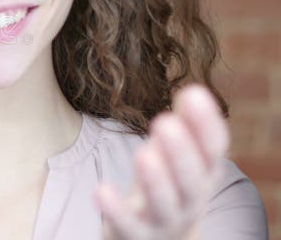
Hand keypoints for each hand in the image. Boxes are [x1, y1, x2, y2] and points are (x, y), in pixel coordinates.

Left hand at [94, 84, 229, 239]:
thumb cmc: (167, 187)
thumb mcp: (177, 157)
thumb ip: (184, 126)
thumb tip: (192, 89)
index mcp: (203, 175)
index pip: (213, 150)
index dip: (206, 124)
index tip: (193, 93)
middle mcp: (190, 200)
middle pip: (192, 180)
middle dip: (181, 152)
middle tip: (164, 122)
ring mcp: (164, 221)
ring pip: (165, 205)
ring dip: (156, 181)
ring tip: (143, 153)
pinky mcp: (135, 235)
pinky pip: (127, 225)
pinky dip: (116, 210)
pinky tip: (101, 190)